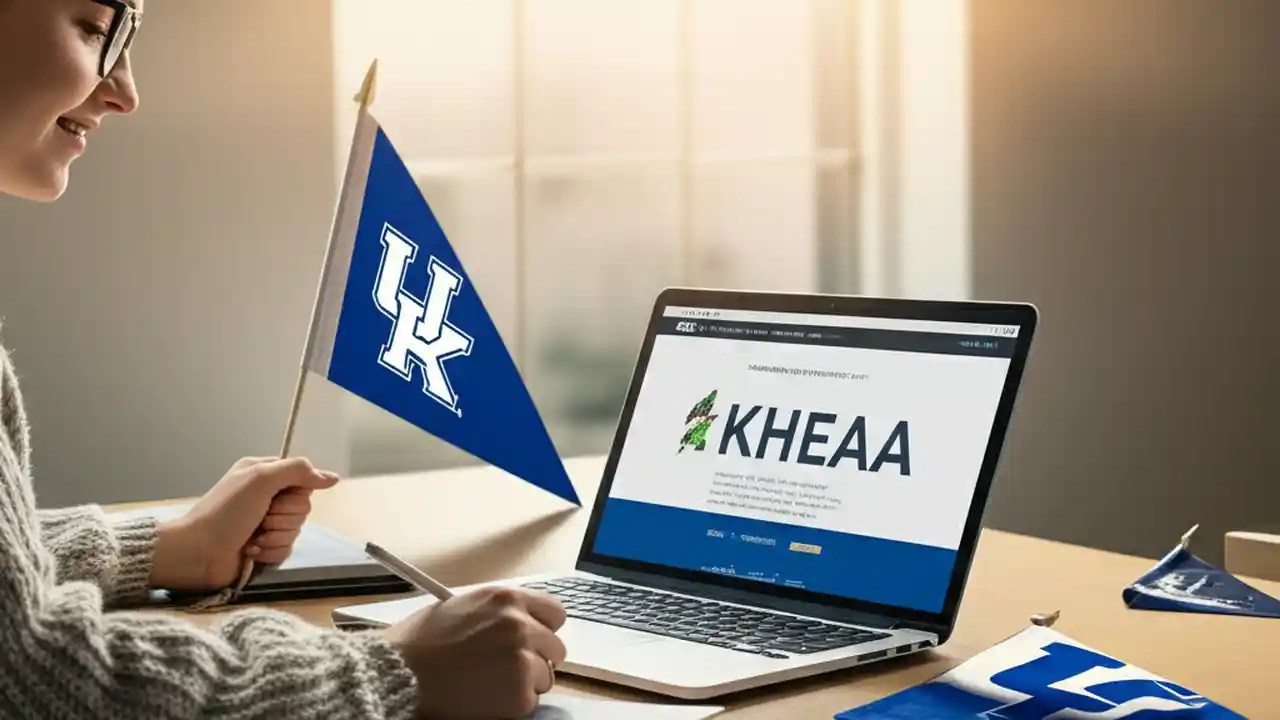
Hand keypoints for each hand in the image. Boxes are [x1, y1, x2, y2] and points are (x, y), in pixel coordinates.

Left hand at [150, 456, 338, 590]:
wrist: (198, 552)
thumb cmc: (225, 512)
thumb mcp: (260, 479)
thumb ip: (298, 471)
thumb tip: (332, 477)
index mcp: (263, 475)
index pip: (302, 478)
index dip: (297, 489)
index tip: (279, 494)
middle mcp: (265, 497)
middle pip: (302, 506)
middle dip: (284, 515)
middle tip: (262, 517)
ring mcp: (265, 524)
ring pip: (296, 529)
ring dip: (276, 535)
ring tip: (254, 536)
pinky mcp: (264, 548)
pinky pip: (286, 549)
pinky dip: (270, 551)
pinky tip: (251, 551)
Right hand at [384, 586, 567, 718]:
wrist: (398, 674)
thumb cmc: (419, 642)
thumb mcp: (461, 607)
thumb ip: (497, 613)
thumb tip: (520, 621)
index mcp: (507, 599)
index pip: (554, 612)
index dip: (544, 628)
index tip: (534, 639)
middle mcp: (521, 625)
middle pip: (555, 648)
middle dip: (536, 658)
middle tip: (507, 668)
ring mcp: (523, 660)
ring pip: (545, 676)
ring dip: (525, 683)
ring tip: (490, 683)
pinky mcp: (519, 695)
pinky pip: (530, 702)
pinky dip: (512, 705)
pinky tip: (485, 698)